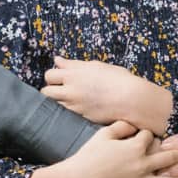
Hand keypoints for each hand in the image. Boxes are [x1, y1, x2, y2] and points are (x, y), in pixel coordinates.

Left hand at [41, 57, 171, 132]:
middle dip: (51, 89)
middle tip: (61, 90)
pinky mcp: (80, 117)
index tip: (60, 78)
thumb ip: (75, 65)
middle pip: (46, 90)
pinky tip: (79, 109)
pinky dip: (67, 111)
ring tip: (71, 100)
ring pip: (53, 103)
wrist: (131, 99)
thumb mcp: (97, 66)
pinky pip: (65, 113)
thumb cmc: (119, 80)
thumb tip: (58, 60)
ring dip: (58, 101)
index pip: (50, 73)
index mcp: (75, 73)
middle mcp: (70, 88)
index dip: (54, 76)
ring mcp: (74, 104)